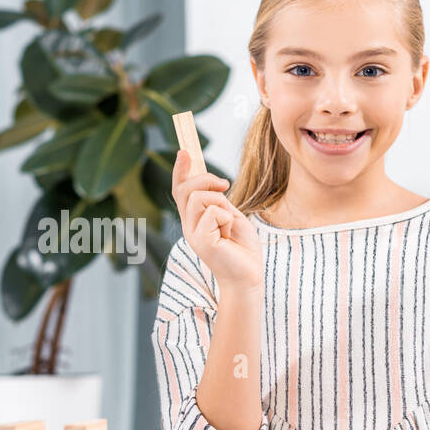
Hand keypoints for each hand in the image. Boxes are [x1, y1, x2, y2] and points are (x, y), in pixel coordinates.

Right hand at [171, 150, 261, 292]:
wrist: (249, 277)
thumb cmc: (242, 249)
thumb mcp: (231, 216)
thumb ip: (218, 202)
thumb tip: (213, 184)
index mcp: (194, 219)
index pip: (180, 190)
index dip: (181, 171)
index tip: (184, 152)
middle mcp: (189, 226)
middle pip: (186, 189)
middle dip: (205, 179)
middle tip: (225, 185)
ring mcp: (192, 234)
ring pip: (199, 197)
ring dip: (221, 203)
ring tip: (229, 222)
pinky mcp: (200, 241)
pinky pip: (213, 212)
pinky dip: (227, 218)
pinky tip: (229, 234)